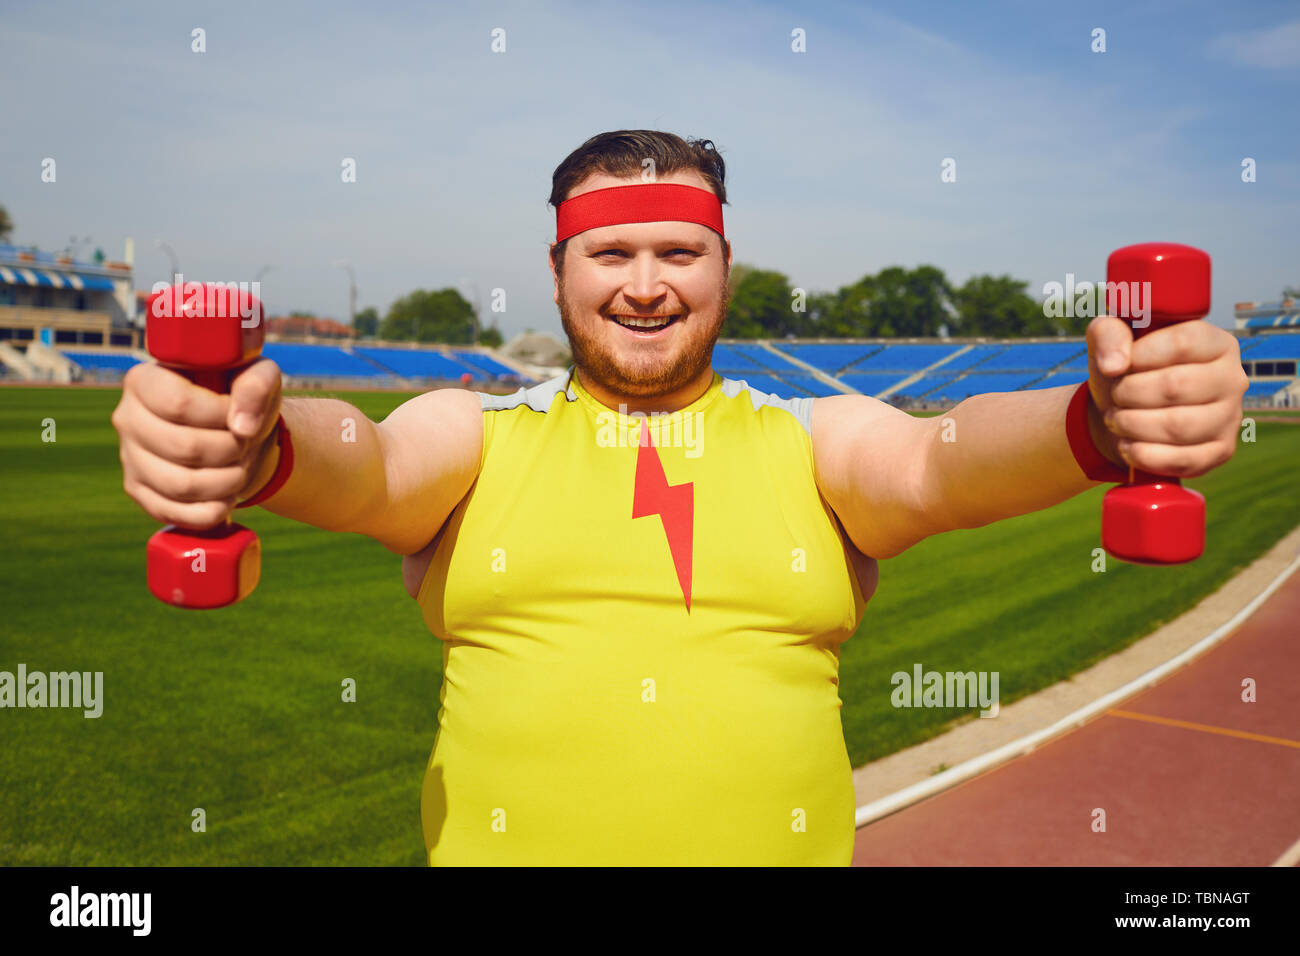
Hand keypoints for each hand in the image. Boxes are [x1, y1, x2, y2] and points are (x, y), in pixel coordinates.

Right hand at [111, 358, 282, 527]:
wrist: (232, 429)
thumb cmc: (241, 396)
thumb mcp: (257, 375)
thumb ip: (256, 385)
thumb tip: (243, 428)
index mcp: (145, 380)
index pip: (179, 403)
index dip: (222, 415)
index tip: (240, 416)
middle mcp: (127, 418)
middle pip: (185, 447)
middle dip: (231, 450)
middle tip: (246, 445)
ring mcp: (129, 458)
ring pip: (181, 485)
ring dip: (227, 481)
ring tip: (241, 467)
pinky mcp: (139, 492)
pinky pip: (175, 514)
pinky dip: (213, 509)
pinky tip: (227, 494)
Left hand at [1085, 315, 1248, 476]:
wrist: (1128, 411)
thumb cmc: (1126, 369)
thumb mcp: (1110, 341)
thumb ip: (1107, 334)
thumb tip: (1114, 364)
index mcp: (1216, 342)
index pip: (1182, 343)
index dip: (1139, 356)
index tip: (1118, 366)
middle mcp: (1233, 378)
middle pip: (1175, 386)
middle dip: (1129, 394)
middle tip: (1114, 397)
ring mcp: (1231, 417)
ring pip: (1177, 426)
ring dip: (1132, 425)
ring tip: (1116, 419)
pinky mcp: (1220, 452)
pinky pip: (1182, 460)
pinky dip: (1143, 455)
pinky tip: (1127, 445)